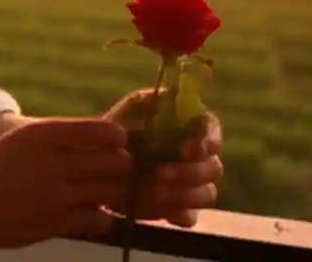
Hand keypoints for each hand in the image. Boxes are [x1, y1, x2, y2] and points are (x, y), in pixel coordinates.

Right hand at [0, 117, 130, 248]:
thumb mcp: (22, 141)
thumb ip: (60, 138)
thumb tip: (110, 138)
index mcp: (42, 135)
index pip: (101, 130)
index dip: (118, 137)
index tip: (118, 143)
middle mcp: (50, 162)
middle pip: (115, 161)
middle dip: (123, 166)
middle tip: (119, 170)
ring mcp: (53, 194)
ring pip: (112, 192)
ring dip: (116, 192)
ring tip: (109, 192)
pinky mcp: (54, 223)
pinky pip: (99, 219)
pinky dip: (101, 217)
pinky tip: (91, 213)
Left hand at [104, 90, 223, 227]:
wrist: (98, 160)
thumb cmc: (121, 127)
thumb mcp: (134, 108)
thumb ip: (154, 101)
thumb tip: (173, 94)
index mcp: (194, 129)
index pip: (212, 133)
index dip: (207, 141)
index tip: (188, 147)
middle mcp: (201, 158)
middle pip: (213, 168)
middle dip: (188, 172)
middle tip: (159, 173)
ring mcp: (193, 186)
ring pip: (206, 195)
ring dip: (182, 194)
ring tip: (153, 190)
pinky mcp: (180, 209)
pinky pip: (190, 217)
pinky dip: (177, 214)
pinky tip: (161, 209)